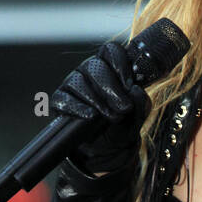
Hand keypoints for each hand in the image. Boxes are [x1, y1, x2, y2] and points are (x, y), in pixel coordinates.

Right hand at [50, 40, 151, 174]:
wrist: (107, 150)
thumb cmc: (121, 126)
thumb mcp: (137, 115)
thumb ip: (140, 102)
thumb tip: (135, 90)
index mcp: (110, 68)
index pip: (111, 51)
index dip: (121, 64)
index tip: (129, 83)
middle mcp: (89, 72)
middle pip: (95, 65)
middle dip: (111, 87)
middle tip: (123, 107)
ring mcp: (73, 84)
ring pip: (78, 80)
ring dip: (96, 99)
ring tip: (110, 116)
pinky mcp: (61, 101)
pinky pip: (63, 98)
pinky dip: (77, 107)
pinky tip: (90, 116)